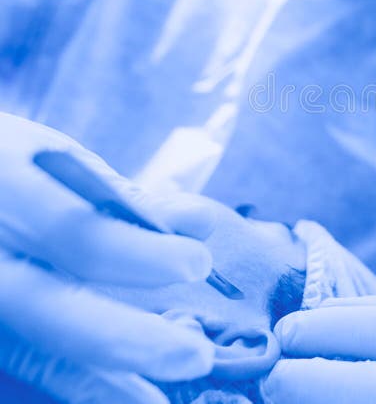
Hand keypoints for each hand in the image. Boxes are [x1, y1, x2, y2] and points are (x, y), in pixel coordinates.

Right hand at [0, 113, 218, 403]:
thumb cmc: (10, 163)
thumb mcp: (50, 156)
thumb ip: (110, 195)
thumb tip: (190, 228)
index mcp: (6, 184)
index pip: (73, 230)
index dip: (136, 254)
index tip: (198, 264)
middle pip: (42, 302)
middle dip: (122, 335)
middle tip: (194, 356)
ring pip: (25, 344)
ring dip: (96, 379)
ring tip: (158, 401)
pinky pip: (21, 357)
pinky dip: (75, 382)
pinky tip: (127, 396)